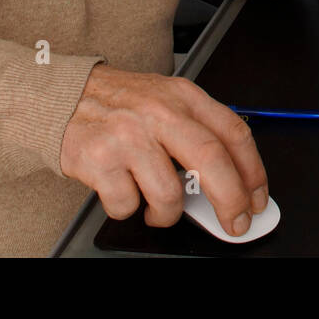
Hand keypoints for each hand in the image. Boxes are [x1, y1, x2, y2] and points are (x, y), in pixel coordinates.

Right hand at [59, 65, 268, 236]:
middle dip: (231, 201)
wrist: (61, 96)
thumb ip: (197, 130)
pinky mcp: (100, 160)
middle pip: (212, 161)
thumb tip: (235, 178)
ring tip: (158, 208)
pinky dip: (129, 210)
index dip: (254, 171)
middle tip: (235, 221)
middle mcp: (160, 113)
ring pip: (169, 194)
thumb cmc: (119, 103)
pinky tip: (125, 193)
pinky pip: (127, 205)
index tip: (257, 197)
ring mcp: (130, 136)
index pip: (234, 133)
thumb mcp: (165, 99)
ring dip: (168, 214)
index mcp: (183, 96)